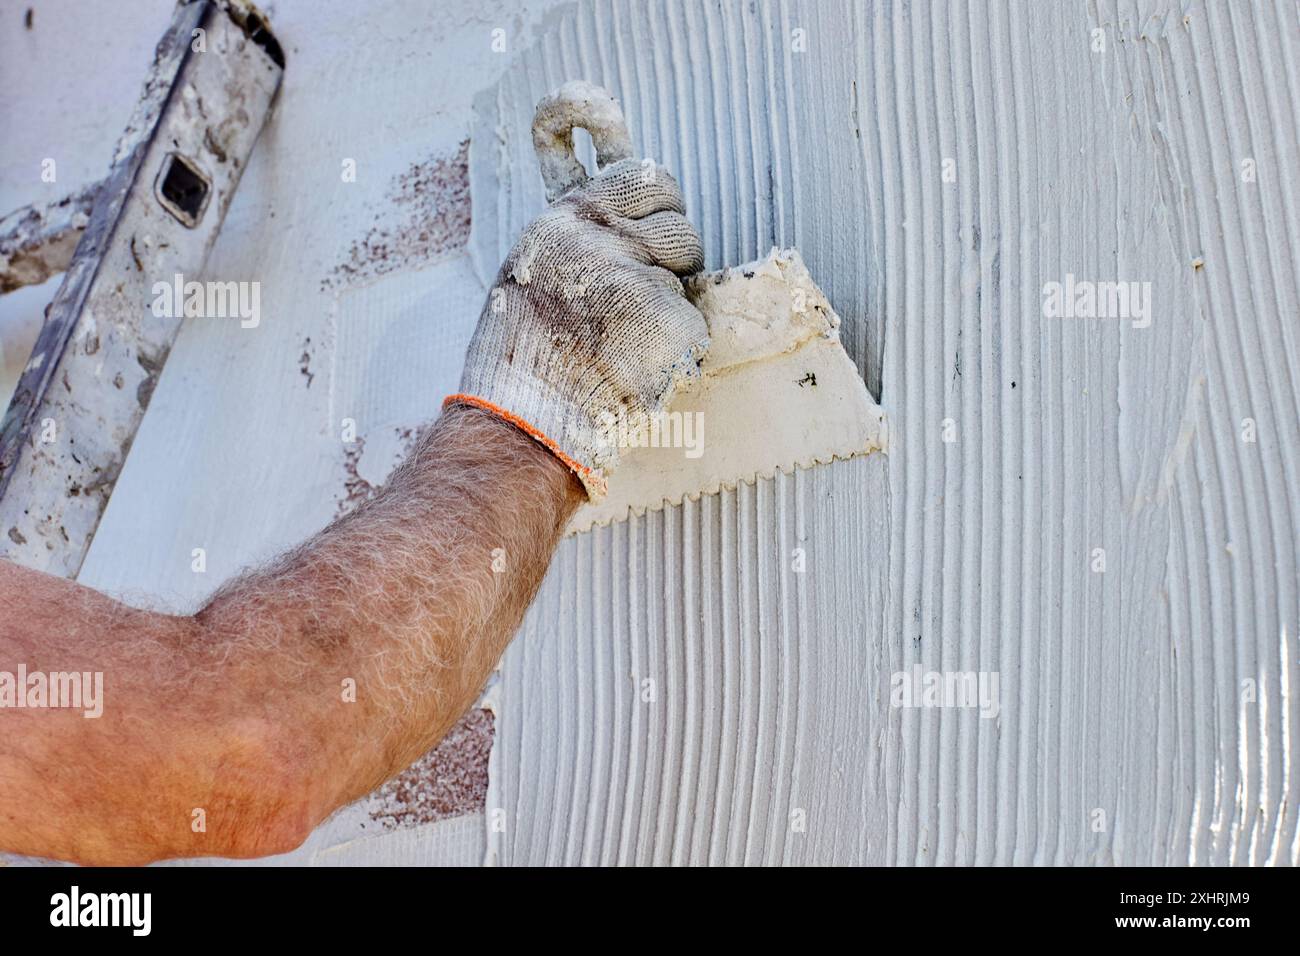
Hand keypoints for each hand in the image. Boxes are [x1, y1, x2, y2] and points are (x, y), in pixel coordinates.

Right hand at [447, 157, 706, 497]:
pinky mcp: (669, 323)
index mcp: (565, 222)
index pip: (644, 179)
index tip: (654, 231)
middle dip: (675, 257)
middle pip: (679, 226)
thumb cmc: (526, 356)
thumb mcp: (533, 269)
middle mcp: (600, 242)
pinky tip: (637, 367)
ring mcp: (638, 281)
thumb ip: (580, 235)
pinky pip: (694, 324)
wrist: (527, 422)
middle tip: (643, 298)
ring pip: (688, 277)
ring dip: (671, 305)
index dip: (660, 207)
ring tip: (627, 339)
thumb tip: (624, 207)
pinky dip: (676, 350)